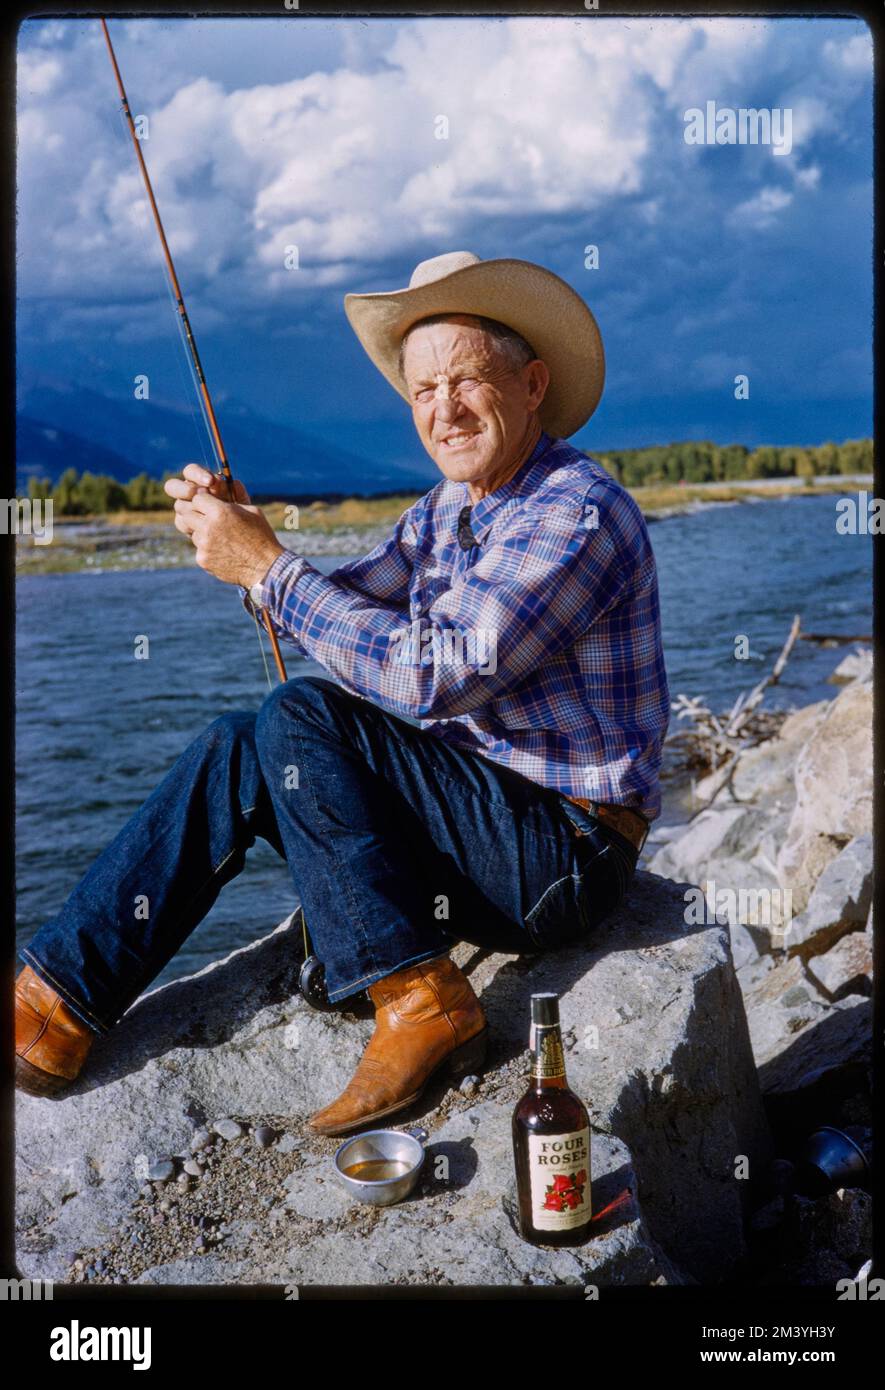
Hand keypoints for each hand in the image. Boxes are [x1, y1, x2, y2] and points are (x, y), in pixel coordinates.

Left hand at [165, 464, 283, 588]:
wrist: (265, 567)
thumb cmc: (262, 536)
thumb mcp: (253, 511)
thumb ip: (235, 498)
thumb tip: (228, 484)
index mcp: (220, 512)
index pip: (197, 498)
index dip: (203, 500)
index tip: (209, 503)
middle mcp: (208, 527)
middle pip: (187, 513)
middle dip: (196, 513)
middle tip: (208, 517)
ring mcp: (204, 545)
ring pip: (193, 532)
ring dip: (202, 532)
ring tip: (222, 538)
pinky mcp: (203, 559)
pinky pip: (199, 549)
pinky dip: (208, 549)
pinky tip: (224, 552)